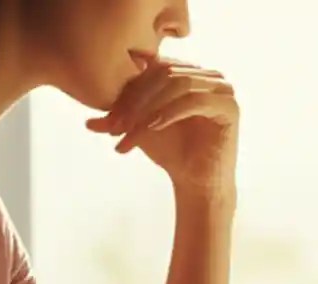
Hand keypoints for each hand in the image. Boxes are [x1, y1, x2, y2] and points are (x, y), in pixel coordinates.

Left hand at [86, 57, 238, 193]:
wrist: (196, 183)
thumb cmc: (171, 154)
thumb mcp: (138, 128)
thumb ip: (118, 118)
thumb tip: (87, 122)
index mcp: (188, 72)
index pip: (153, 67)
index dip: (128, 88)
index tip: (108, 118)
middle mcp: (208, 76)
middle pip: (164, 74)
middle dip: (135, 100)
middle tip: (114, 125)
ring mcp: (222, 89)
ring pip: (176, 85)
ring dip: (148, 107)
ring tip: (128, 131)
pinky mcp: (230, 106)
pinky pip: (194, 100)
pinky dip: (169, 112)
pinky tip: (153, 128)